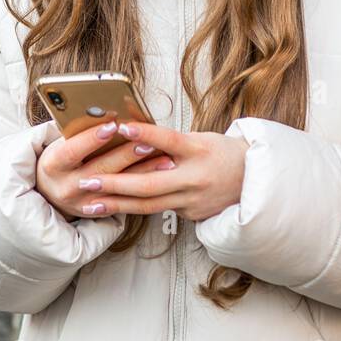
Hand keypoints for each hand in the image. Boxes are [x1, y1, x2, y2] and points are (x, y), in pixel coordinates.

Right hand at [35, 118, 174, 222]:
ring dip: (143, 172)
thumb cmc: (62, 158)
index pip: (72, 150)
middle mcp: (66, 187)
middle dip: (126, 155)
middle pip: (100, 170)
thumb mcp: (62, 144)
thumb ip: (80, 134)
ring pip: (117, 189)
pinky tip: (160, 175)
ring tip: (165, 158)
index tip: (113, 125)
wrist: (50, 191)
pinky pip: (125, 201)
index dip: (92, 138)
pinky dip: (143, 186)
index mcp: (53, 165)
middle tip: (148, 142)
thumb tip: (111, 115)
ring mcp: (82, 203)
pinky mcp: (98, 213)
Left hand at [72, 121, 248, 221]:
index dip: (144, 134)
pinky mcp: (191, 214)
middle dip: (114, 184)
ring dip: (116, 204)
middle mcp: (196, 178)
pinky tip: (112, 207)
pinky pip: (158, 209)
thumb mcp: (201, 138)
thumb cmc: (223, 153)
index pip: (169, 141)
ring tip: (89, 203)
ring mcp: (193, 200)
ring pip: (149, 204)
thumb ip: (171, 142)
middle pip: (151, 183)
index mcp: (200, 150)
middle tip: (87, 181)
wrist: (253, 180)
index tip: (119, 127)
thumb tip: (134, 136)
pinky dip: (134, 207)